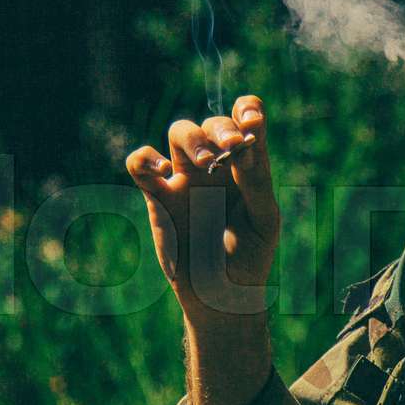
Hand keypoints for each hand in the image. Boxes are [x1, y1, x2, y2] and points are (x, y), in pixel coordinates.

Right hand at [124, 94, 279, 325]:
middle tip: (232, 147)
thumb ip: (257, 180)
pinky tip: (160, 171)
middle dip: (221, 129)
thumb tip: (244, 144)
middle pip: (211, 123)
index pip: (245, 118)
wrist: (223, 296)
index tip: (250, 121)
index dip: (247, 109)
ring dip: (192, 138)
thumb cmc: (250, 256)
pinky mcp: (158, 199)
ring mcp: (185, 179)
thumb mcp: (264, 219)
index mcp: (246, 165)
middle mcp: (216, 166)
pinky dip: (144, 159)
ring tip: (207, 162)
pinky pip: (139, 166)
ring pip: (178, 133)